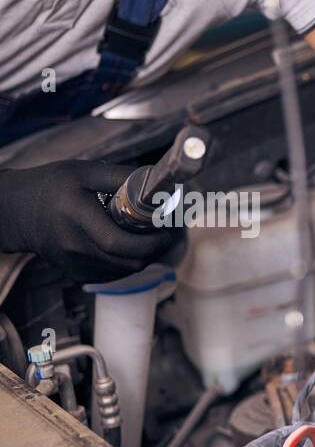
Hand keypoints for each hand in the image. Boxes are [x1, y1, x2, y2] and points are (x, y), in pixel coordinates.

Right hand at [0, 160, 173, 282]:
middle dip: (155, 249)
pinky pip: (113, 274)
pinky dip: (127, 262)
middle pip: (129, 262)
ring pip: (125, 271)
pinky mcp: (76, 274)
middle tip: (165, 233)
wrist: (15, 211)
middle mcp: (74, 246)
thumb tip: (158, 183)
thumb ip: (121, 178)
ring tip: (148, 236)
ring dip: (144, 256)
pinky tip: (127, 245)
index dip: (152, 242)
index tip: (167, 230)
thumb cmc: (51, 187)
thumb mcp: (84, 172)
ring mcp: (74, 264)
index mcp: (76, 217)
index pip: (121, 244)